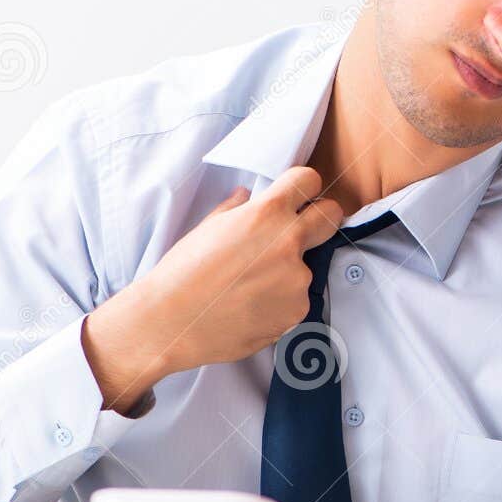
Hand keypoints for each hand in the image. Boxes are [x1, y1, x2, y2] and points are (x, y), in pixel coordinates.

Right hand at [81, 166, 342, 408]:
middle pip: (330, 216)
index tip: (299, 195)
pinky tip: (251, 307)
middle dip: (320, 219)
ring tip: (250, 287)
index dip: (304, 186)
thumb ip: (237, 209)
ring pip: (307, 265)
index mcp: (267, 214)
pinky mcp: (298, 311)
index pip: (309, 180)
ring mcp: (297, 278)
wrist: (171, 321)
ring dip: (288, 271)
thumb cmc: (182, 272)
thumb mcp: (207, 228)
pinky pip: (297, 298)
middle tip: (301, 231)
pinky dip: (281, 302)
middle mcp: (289, 242)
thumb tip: (246, 197)